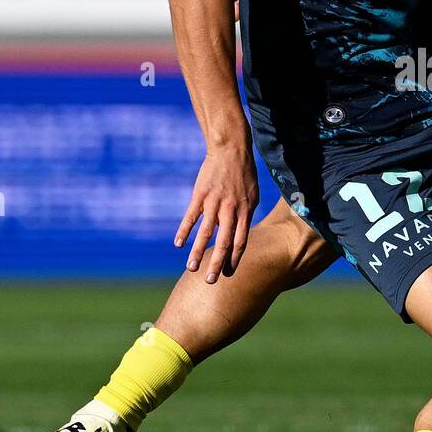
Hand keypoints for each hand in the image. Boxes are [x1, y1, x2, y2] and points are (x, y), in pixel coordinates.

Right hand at [175, 139, 258, 281]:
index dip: (234, 259)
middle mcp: (231, 210)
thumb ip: (244, 216)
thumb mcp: (252, 196)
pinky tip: (179, 244)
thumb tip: (236, 235)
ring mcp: (214, 203)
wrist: (231, 150)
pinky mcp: (200, 195)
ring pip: (205, 232)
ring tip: (191, 269)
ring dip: (198, 252)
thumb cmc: (244, 175)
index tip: (229, 275)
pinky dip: (184, 231)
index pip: (241, 241)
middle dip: (217, 264)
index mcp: (246, 212)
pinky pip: (191, 217)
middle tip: (211, 282)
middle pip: (224, 242)